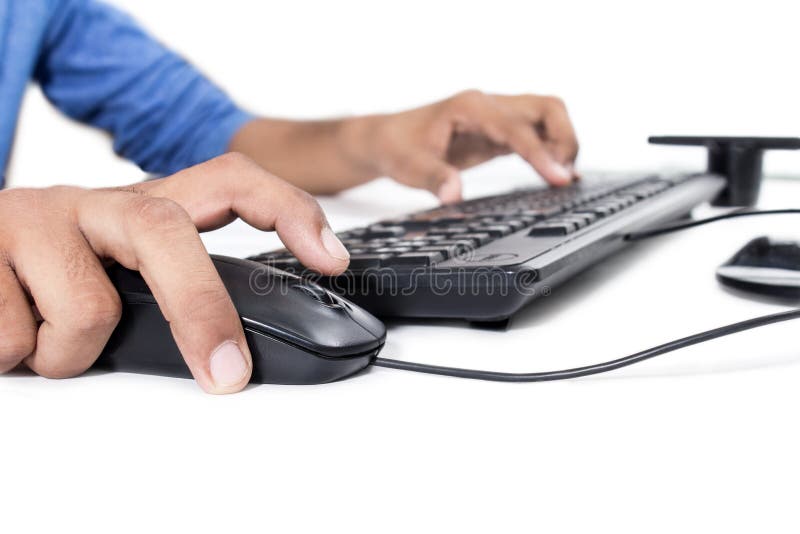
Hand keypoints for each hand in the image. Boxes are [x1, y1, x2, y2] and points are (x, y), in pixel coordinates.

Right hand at [0, 153, 349, 392]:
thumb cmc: (48, 274)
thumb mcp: (120, 277)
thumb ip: (171, 295)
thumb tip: (233, 361)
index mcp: (144, 209)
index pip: (230, 181)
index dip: (287, 209)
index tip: (329, 258)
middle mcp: (97, 203)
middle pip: (165, 230)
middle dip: (200, 309)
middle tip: (225, 374)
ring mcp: (38, 219)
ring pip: (88, 309)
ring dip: (73, 352)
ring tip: (51, 340)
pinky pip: (16, 336)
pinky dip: (17, 356)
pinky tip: (11, 335)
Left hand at [358, 91, 578, 202]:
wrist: (386, 139)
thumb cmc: (396, 147)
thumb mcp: (408, 167)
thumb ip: (433, 178)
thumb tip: (454, 195)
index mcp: (470, 107)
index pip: (518, 128)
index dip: (541, 153)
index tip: (559, 177)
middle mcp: (489, 106)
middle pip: (548, 108)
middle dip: (564, 140)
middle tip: (561, 177)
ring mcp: (497, 117)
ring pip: (548, 117)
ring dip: (562, 144)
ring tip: (558, 178)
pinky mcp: (499, 133)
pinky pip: (537, 135)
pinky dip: (551, 152)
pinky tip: (556, 175)